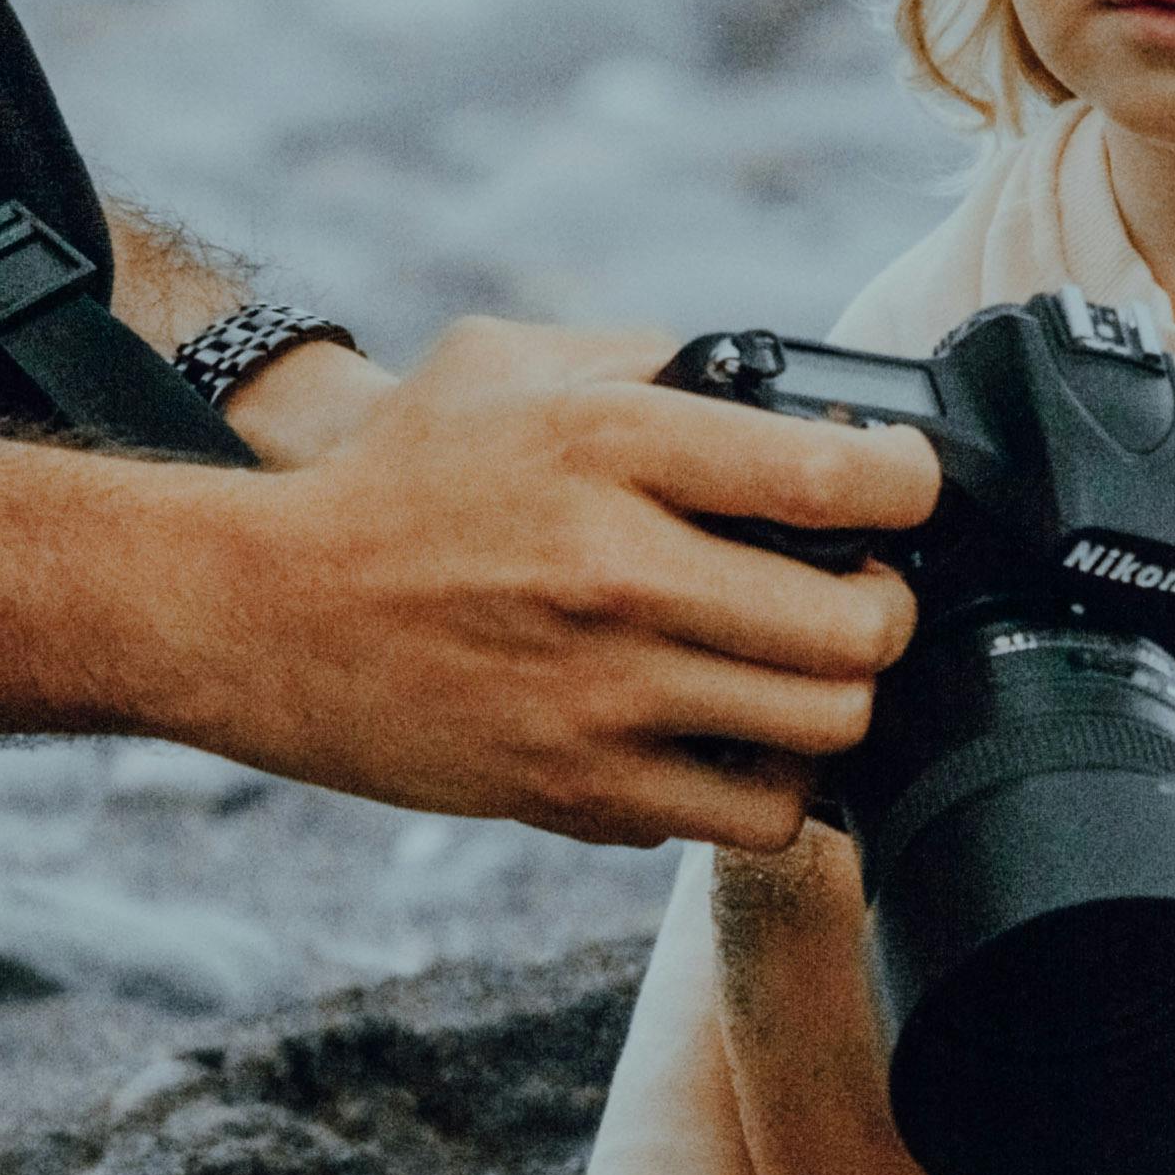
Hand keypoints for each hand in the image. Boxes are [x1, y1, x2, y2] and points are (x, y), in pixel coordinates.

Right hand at [173, 319, 931, 847]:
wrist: (264, 612)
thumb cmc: (396, 481)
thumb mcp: (508, 363)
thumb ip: (649, 359)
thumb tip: (785, 395)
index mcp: (612, 443)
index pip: (839, 479)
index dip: (911, 487)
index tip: (902, 494)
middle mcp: (619, 571)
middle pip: (862, 625)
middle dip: (887, 609)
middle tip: (858, 595)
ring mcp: (604, 695)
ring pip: (827, 727)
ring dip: (838, 698)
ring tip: (802, 670)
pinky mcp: (581, 792)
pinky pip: (756, 814)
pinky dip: (775, 785)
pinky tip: (741, 740)